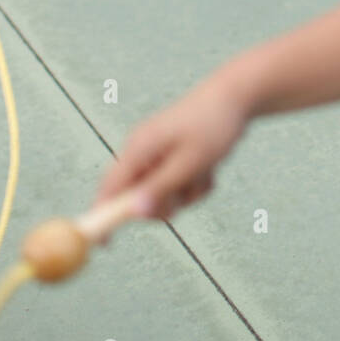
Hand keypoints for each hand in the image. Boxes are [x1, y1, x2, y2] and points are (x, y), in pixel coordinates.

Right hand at [90, 73, 252, 233]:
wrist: (236, 96)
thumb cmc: (212, 127)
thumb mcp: (189, 163)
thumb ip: (160, 189)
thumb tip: (133, 214)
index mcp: (138, 149)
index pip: (109, 189)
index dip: (103, 216)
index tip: (106, 244)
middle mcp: (142, 151)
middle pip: (138, 197)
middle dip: (164, 202)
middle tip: (187, 194)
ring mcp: (157, 153)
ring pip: (162, 193)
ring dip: (185, 192)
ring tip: (204, 172)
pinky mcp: (172, 155)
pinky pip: (177, 183)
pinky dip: (193, 183)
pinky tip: (209, 167)